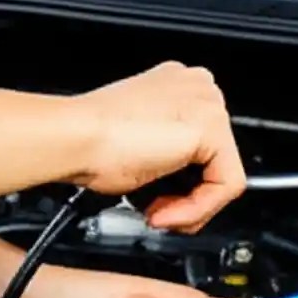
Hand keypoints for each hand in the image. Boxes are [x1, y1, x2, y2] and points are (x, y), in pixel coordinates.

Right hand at [72, 61, 245, 232]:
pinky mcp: (211, 128)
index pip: (200, 142)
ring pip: (223, 174)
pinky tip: (164, 212)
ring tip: (156, 213)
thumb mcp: (134, 144)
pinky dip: (197, 209)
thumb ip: (161, 151)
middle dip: (187, 195)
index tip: (152, 198)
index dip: (179, 179)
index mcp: (172, 84)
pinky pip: (226, 186)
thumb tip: (171, 178)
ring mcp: (205, 103)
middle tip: (154, 210)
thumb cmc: (85, 139)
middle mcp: (194, 87)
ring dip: (190, 207)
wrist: (71, 137)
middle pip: (215, 158)